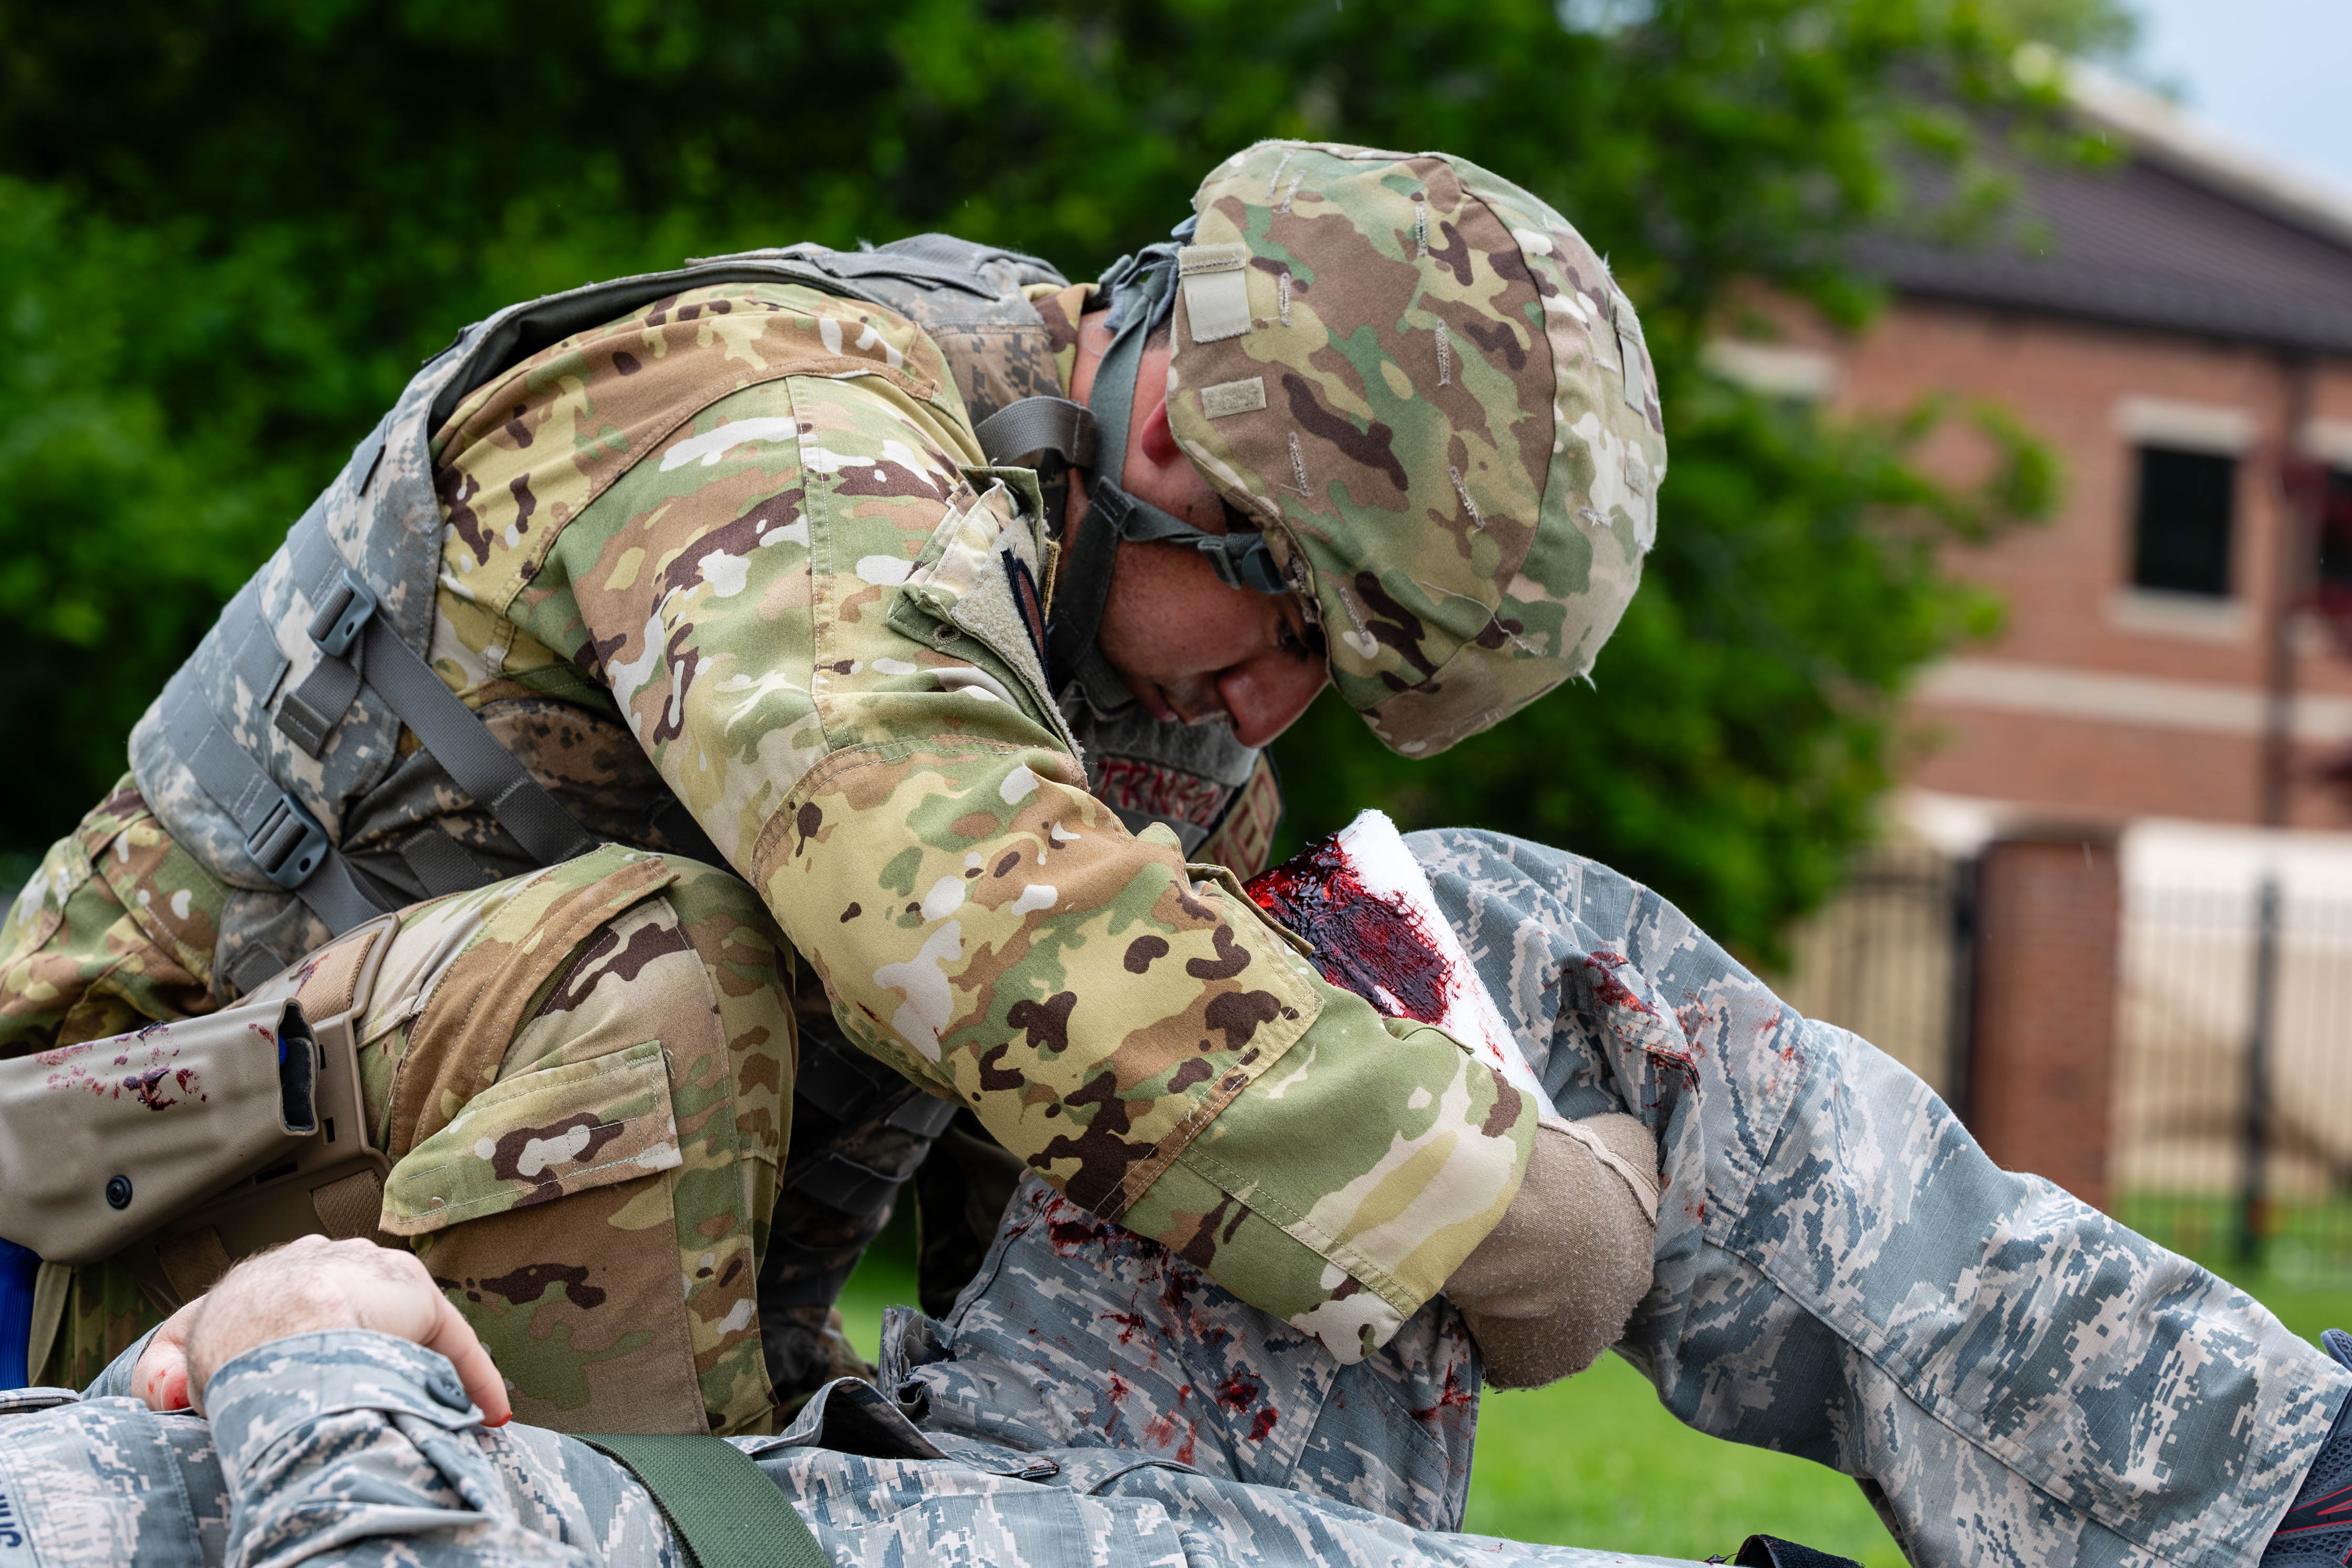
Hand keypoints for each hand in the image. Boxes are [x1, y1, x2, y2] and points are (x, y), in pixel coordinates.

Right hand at [137, 1236, 509, 1423]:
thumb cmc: (225, 1354)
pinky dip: (472, 1376)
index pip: (295, 1295)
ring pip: (403, 1318)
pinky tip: (491, 1410)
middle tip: (375, 1387)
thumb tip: (181, 1391)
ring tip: (428, 1409)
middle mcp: (322, 1256)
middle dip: (366, 1337)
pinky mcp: (415, 1290)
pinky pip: (451, 1338)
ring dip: (415, 1362)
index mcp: (269, 1273)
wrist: (270, 1334)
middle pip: (353, 1297)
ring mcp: (371, 1266)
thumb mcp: (181, 1360)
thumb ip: (186, 1366)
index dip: (306, 1332)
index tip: (317, 1362)